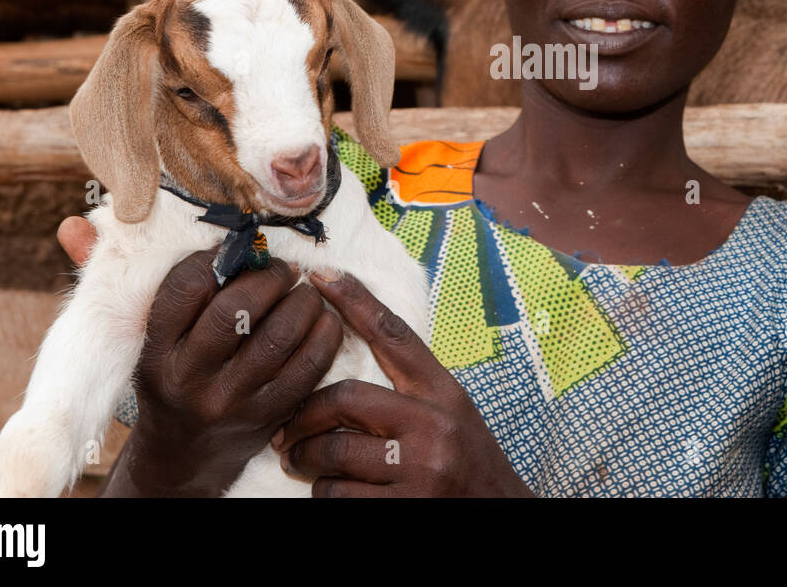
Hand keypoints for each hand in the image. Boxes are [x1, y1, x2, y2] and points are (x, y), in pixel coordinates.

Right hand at [57, 216, 343, 496]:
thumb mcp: (136, 340)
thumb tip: (71, 225)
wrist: (181, 460)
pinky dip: (323, 333)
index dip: (215, 258)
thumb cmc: (164, 379)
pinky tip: (322, 316)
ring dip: (302, 301)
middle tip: (282, 267)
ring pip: (280, 337)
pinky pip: (309, 366)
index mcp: (155, 354)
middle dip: (268, 278)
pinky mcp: (269, 416)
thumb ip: (111, 280)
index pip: (184, 290)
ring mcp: (232, 402)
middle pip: (236, 312)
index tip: (233, 249)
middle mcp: (190, 380)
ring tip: (304, 288)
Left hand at [272, 270, 533, 496]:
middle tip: (286, 430)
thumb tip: (347, 373)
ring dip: (306, 460)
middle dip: (305, 415)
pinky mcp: (404, 506)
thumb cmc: (469, 463)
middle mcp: (433, 425)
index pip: (394, 335)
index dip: (355, 301)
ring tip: (300, 462)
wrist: (500, 511)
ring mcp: (420, 468)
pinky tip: (330, 491)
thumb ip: (410, 392)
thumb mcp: (451, 415)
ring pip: (334, 452)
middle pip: (346, 397)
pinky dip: (324, 493)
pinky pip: (339, 495)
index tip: (321, 275)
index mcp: (444, 393)